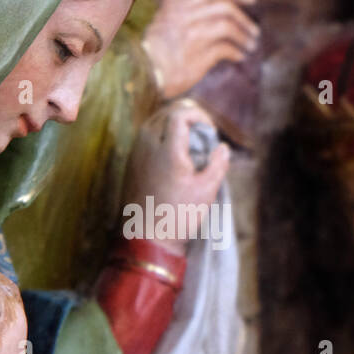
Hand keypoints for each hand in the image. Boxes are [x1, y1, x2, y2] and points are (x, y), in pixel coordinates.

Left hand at [121, 101, 230, 256]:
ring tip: (189, 145)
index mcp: (167, 149)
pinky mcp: (131, 164)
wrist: (147, 239)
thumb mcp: (206, 191)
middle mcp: (147, 146)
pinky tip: (173, 156)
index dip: (198, 115)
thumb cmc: (178, 216)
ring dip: (173, 126)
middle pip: (166, 113)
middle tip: (202, 136)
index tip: (210, 130)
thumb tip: (222, 148)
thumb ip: (217, 164)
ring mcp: (136, 154)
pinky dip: (161, 137)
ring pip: (154, 123)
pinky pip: (145, 138)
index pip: (180, 113)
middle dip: (187, 118)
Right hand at [143, 0, 257, 98]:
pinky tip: (240, 57)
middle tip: (255, 29)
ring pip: (228, 25)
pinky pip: (226, 48)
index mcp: (176, 2)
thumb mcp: (165, 21)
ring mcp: (192, 32)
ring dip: (244, 35)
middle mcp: (184, 13)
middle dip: (244, 17)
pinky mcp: (199, 54)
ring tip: (251, 45)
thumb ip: (186, 11)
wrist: (141, 73)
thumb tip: (218, 9)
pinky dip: (236, 52)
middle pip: (224, 5)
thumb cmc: (153, 50)